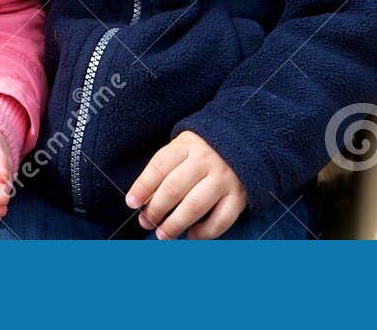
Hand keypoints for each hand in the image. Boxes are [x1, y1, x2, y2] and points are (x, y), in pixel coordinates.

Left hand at [126, 130, 246, 238]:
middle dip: (155, 210)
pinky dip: (204, 233)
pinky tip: (191, 235)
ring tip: (163, 235)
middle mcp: (206, 160)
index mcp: (187, 145)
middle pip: (174, 188)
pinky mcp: (239, 196)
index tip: (131, 203)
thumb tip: (142, 201)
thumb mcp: (183, 149)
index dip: (143, 186)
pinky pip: (220, 220)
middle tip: (146, 222)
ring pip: (194, 207)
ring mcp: (224, 178)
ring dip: (174, 225)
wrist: (244, 142)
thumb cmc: (202, 151)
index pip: (159, 166)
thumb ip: (165, 170)